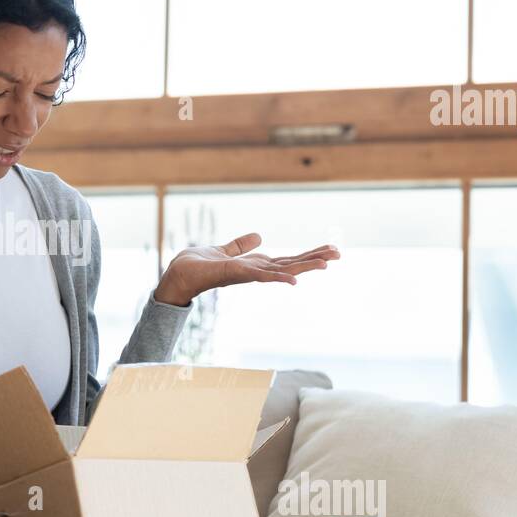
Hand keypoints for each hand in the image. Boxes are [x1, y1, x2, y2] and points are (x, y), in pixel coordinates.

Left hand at [155, 233, 339, 305]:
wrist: (177, 275)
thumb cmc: (197, 266)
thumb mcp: (224, 251)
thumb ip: (240, 246)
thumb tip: (258, 236)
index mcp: (254, 265)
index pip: (286, 259)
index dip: (307, 254)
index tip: (329, 249)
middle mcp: (254, 272)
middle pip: (290, 264)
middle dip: (314, 259)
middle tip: (340, 253)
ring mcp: (247, 275)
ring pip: (282, 270)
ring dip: (304, 267)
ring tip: (327, 263)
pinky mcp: (235, 274)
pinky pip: (260, 276)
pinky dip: (277, 278)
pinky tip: (294, 280)